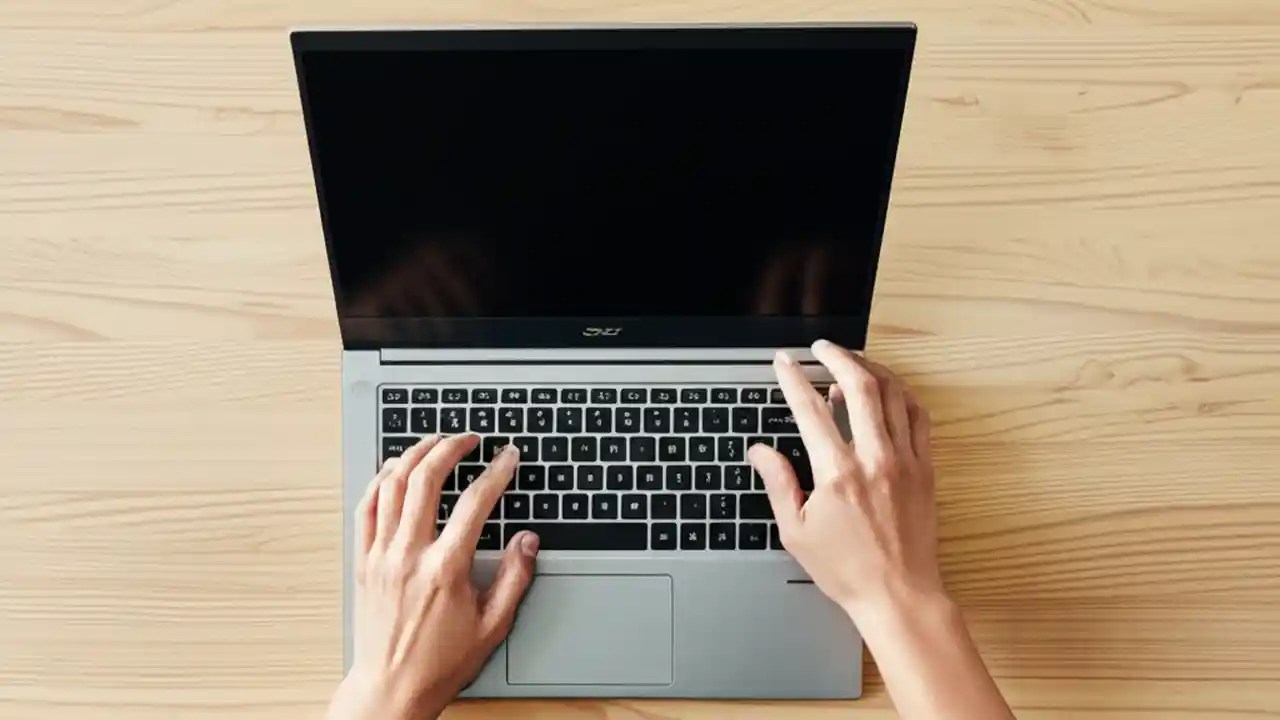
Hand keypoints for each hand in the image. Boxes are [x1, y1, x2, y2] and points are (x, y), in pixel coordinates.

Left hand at [329, 436, 538, 719]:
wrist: (391, 689)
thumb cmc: (440, 662)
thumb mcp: (493, 625)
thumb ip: (515, 578)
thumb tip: (528, 541)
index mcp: (445, 569)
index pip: (475, 502)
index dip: (496, 472)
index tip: (507, 457)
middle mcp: (409, 556)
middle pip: (426, 479)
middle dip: (450, 448)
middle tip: (468, 438)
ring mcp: (381, 556)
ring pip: (390, 485)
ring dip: (414, 455)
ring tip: (433, 442)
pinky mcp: (363, 562)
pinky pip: (366, 508)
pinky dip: (379, 480)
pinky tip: (394, 470)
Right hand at [750, 339, 942, 622]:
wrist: (898, 595)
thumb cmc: (848, 569)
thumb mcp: (796, 531)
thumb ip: (778, 483)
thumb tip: (760, 451)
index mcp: (837, 474)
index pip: (811, 409)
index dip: (793, 378)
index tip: (784, 362)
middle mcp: (874, 460)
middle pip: (859, 386)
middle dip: (838, 357)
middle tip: (821, 347)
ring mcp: (905, 461)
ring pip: (894, 394)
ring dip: (871, 369)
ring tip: (853, 360)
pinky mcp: (925, 469)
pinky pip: (919, 417)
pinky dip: (903, 394)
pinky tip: (889, 390)